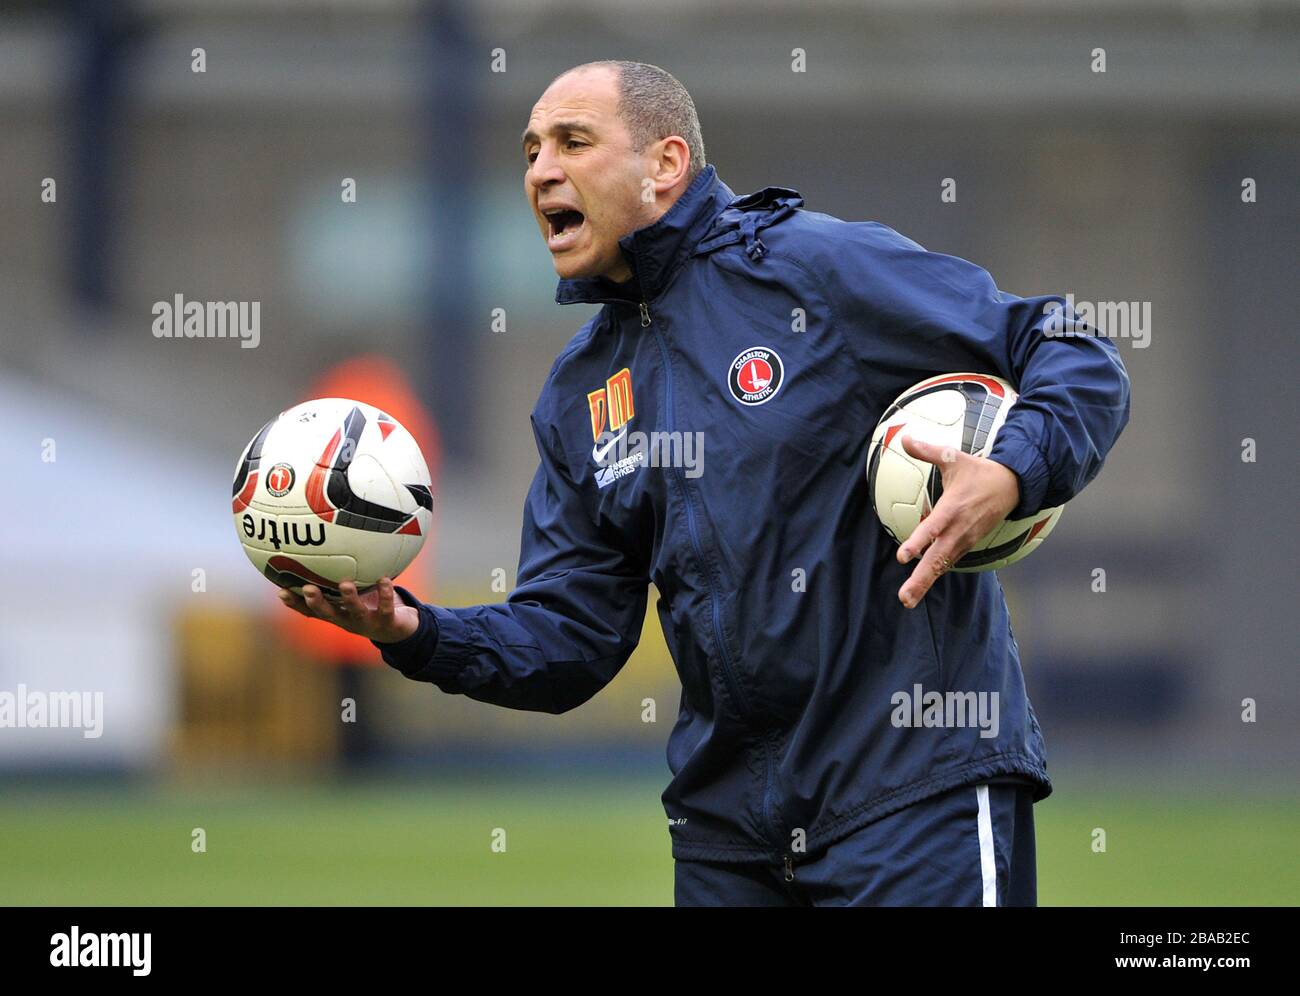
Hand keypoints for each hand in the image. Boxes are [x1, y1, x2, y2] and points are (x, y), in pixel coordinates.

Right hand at [277, 577, 420, 642]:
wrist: (400, 629)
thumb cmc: (372, 604)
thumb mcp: (355, 593)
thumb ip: (340, 578)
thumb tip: (326, 550)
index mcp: (337, 613)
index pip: (311, 610)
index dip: (296, 603)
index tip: (281, 591)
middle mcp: (348, 621)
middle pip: (328, 614)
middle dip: (317, 603)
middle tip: (308, 588)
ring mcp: (367, 623)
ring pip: (356, 612)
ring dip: (350, 599)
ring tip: (345, 584)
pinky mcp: (387, 622)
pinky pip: (386, 607)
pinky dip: (385, 594)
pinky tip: (384, 579)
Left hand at [894, 435, 1020, 608]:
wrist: (1013, 485)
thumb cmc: (979, 471)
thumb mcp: (954, 457)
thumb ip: (927, 450)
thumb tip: (904, 438)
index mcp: (953, 509)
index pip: (933, 528)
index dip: (919, 542)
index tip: (903, 556)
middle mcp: (959, 529)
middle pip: (937, 558)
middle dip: (921, 579)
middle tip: (904, 597)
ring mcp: (965, 540)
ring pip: (943, 564)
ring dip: (926, 582)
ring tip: (908, 600)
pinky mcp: (968, 544)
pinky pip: (949, 562)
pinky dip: (936, 575)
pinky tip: (920, 588)